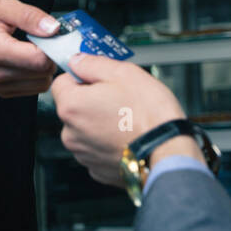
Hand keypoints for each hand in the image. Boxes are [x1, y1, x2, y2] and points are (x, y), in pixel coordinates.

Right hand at [0, 0, 60, 96]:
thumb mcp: (3, 6)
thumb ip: (30, 16)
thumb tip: (54, 29)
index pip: (39, 60)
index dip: (52, 47)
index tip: (50, 35)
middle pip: (43, 74)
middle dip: (49, 56)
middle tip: (42, 40)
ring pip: (41, 84)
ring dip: (44, 67)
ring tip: (33, 49)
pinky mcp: (0, 91)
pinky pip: (33, 88)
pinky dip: (36, 75)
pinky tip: (26, 60)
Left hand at [50, 53, 187, 186]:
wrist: (168, 151)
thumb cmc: (150, 114)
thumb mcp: (123, 73)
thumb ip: (93, 64)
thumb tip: (78, 61)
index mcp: (72, 106)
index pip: (61, 83)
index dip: (80, 77)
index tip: (97, 78)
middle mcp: (71, 133)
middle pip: (73, 107)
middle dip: (91, 100)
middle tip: (119, 97)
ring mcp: (84, 154)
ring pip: (85, 129)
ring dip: (99, 122)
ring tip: (126, 118)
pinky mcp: (97, 169)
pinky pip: (97, 148)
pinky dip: (107, 142)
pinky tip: (126, 135)